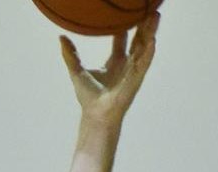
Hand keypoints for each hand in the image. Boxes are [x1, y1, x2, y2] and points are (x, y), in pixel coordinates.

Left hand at [59, 13, 157, 127]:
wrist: (95, 115)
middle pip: (138, 40)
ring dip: (151, 32)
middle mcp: (127, 65)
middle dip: (144, 25)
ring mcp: (133, 71)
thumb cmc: (88, 97)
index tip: (127, 12)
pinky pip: (144, 64)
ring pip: (144, 47)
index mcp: (115, 62)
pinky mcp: (136, 79)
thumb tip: (61, 37)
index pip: (123, 40)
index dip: (125, 27)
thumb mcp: (76, 70)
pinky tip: (154, 40)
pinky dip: (149, 52)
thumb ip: (70, 54)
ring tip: (156, 15)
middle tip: (148, 8)